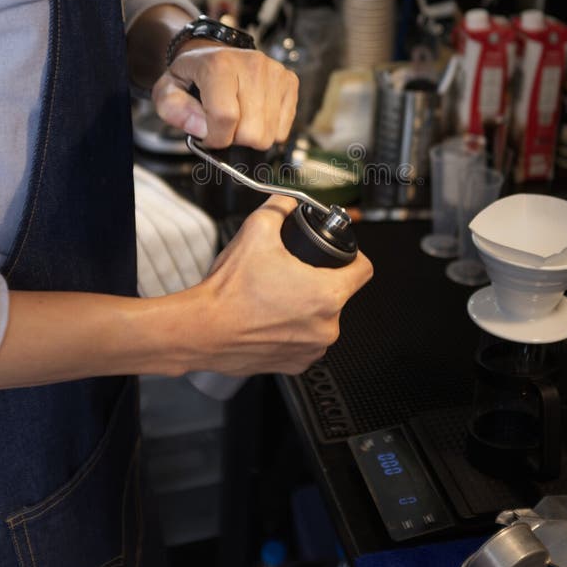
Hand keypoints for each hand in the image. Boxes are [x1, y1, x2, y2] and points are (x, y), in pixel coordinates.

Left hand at [152, 42, 298, 148]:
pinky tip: (254, 114)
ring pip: (269, 135)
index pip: (225, 118)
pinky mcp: (289, 81)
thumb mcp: (167, 91)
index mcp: (219, 65)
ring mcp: (274, 73)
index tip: (208, 134)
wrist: (211, 54)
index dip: (214, 138)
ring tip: (238, 117)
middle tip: (223, 123)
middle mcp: (252, 64)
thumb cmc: (192, 76)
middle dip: (234, 138)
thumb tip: (201, 129)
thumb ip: (174, 110)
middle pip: (251, 132)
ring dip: (250, 135)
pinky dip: (267, 130)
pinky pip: (283, 129)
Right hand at [172, 195, 373, 376]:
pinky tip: (271, 319)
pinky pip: (305, 341)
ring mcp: (311, 349)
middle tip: (292, 274)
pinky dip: (293, 330)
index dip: (353, 257)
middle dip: (320, 281)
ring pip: (322, 319)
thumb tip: (287, 201)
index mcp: (327, 294)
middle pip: (339, 294)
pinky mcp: (296, 364)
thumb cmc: (229, 292)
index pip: (364, 270)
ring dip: (307, 307)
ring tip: (278, 297)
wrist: (202, 330)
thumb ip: (280, 207)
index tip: (342, 256)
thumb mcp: (257, 231)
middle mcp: (326, 327)